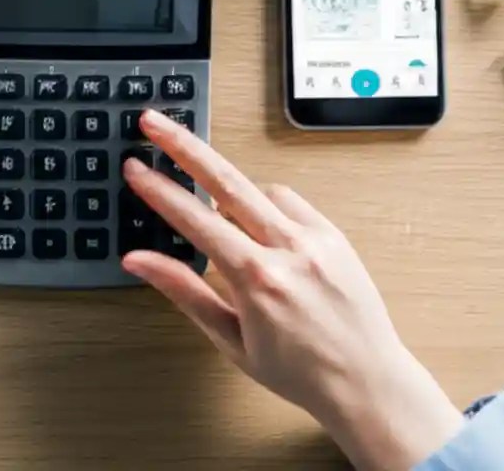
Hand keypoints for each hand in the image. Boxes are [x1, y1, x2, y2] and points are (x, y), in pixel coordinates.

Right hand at [122, 110, 462, 470]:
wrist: (367, 381)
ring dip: (229, 188)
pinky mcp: (335, 235)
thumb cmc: (300, 373)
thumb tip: (140, 261)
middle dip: (186, 146)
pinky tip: (254, 220)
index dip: (160, 192)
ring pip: (260, 189)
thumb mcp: (230, 340)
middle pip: (228, 181)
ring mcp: (317, 238)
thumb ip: (184, 292)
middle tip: (156, 122)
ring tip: (209, 205)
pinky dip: (266, 202)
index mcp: (259, 280)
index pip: (196, 221)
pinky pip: (291, 201)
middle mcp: (291, 250)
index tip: (136, 169)